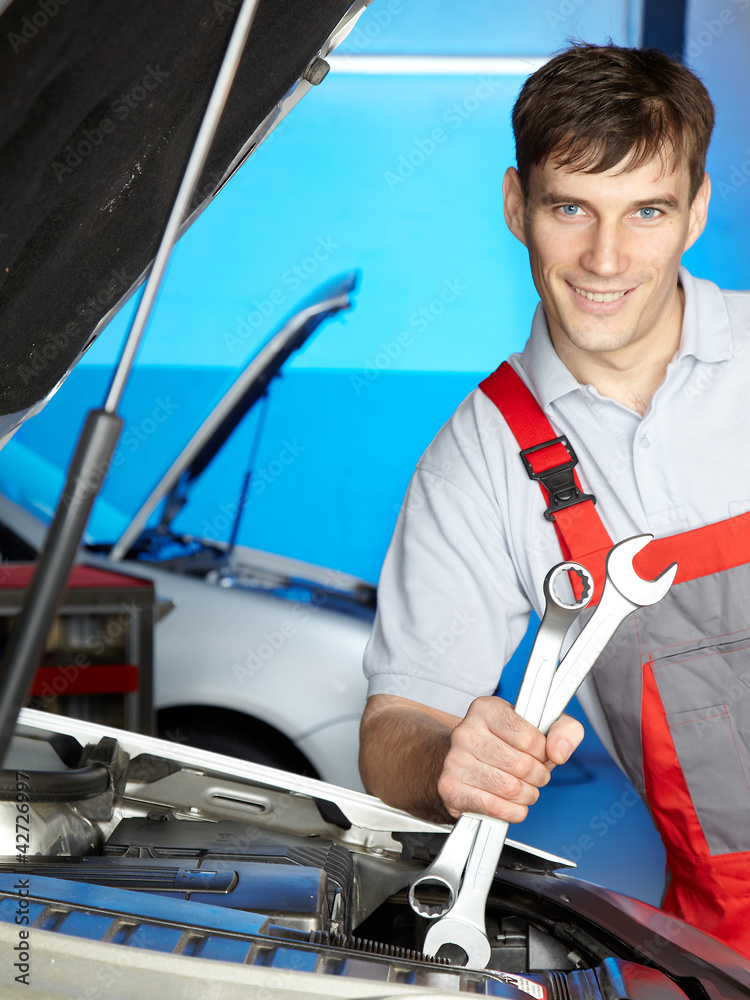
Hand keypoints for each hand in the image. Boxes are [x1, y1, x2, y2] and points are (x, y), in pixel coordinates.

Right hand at [436, 696, 583, 821]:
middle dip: (538, 776)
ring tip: (523, 787)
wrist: (466, 762)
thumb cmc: (507, 744)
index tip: (539, 753)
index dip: (542, 752)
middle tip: (534, 774)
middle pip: (521, 765)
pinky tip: (511, 802)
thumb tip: (559, 751)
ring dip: (527, 795)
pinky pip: (495, 807)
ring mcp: (455, 760)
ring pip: (510, 788)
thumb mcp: (541, 726)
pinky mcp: (451, 788)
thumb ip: (565, 730)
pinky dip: (512, 811)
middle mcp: (465, 731)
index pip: (528, 738)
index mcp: (486, 709)